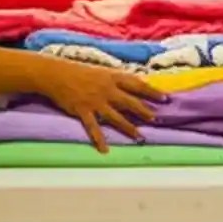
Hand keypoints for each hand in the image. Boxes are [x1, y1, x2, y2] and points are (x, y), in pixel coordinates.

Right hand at [34, 61, 167, 152]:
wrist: (57, 75)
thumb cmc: (80, 72)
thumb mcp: (102, 71)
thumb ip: (117, 80)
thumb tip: (133, 85)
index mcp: (113, 78)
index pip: (138, 85)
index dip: (152, 92)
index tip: (165, 98)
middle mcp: (107, 90)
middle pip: (130, 102)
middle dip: (144, 111)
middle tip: (157, 119)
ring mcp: (96, 101)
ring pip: (116, 117)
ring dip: (129, 128)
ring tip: (140, 137)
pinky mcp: (83, 111)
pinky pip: (93, 128)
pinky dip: (99, 139)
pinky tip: (105, 150)